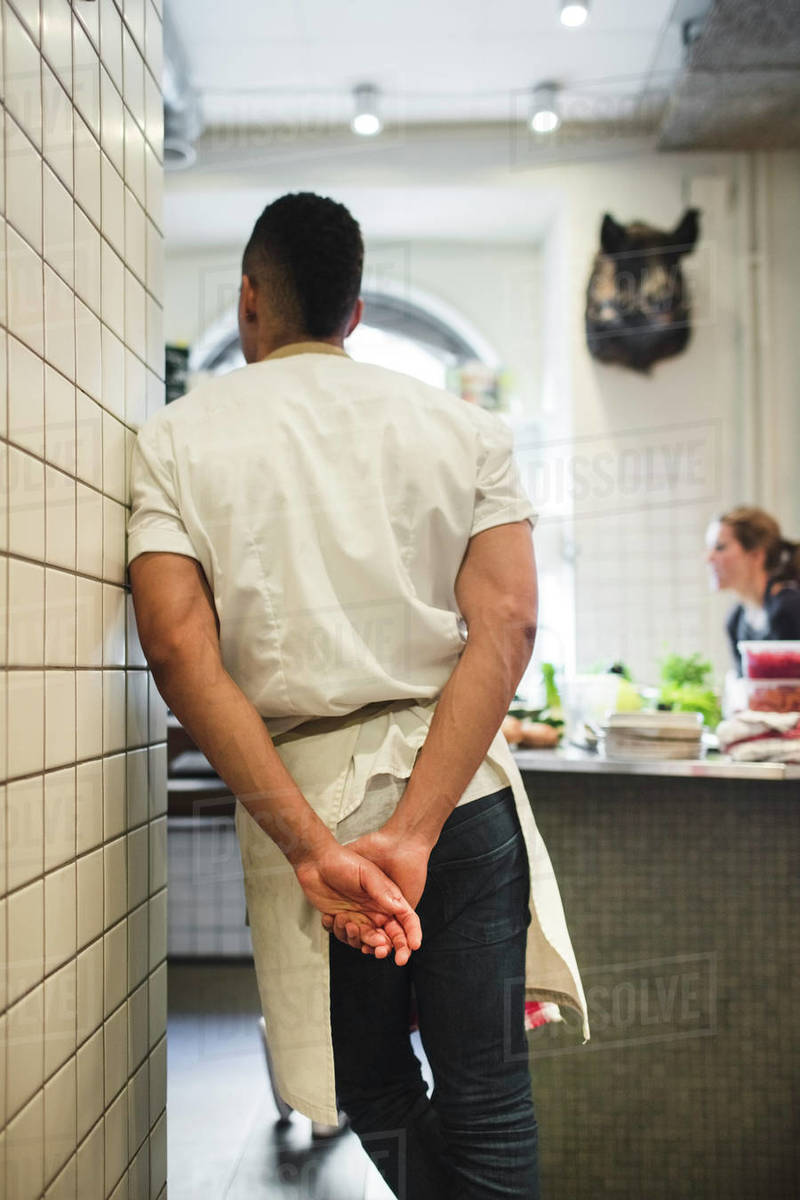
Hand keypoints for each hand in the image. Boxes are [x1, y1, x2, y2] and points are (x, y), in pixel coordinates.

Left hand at [293, 838, 421, 963]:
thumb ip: (383, 892)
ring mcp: (358, 917)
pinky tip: (331, 916)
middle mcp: (375, 910)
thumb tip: (400, 909)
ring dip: (356, 937)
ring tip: (346, 921)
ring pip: (364, 941)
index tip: (412, 947)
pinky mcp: (341, 921)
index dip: (412, 935)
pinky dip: (338, 931)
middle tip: (379, 951)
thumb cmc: (343, 861)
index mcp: (387, 898)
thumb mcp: (367, 873)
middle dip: (385, 948)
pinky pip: (343, 937)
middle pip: (388, 937)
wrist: (315, 861)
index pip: (406, 920)